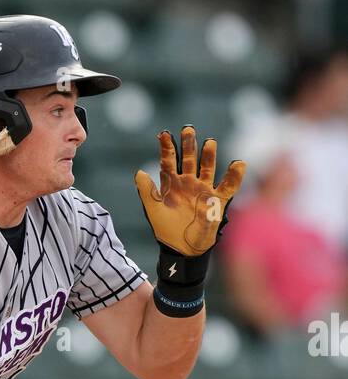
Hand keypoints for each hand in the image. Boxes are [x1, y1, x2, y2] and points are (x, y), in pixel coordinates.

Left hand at [134, 125, 245, 256]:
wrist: (183, 250)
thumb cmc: (166, 230)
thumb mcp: (154, 210)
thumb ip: (147, 191)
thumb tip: (139, 172)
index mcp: (171, 184)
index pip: (168, 161)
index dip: (166, 147)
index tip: (163, 134)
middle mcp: (188, 183)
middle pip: (189, 159)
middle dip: (189, 144)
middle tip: (188, 128)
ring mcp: (203, 190)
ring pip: (207, 168)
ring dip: (208, 156)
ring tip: (209, 142)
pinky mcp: (217, 201)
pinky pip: (228, 186)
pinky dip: (234, 176)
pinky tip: (238, 163)